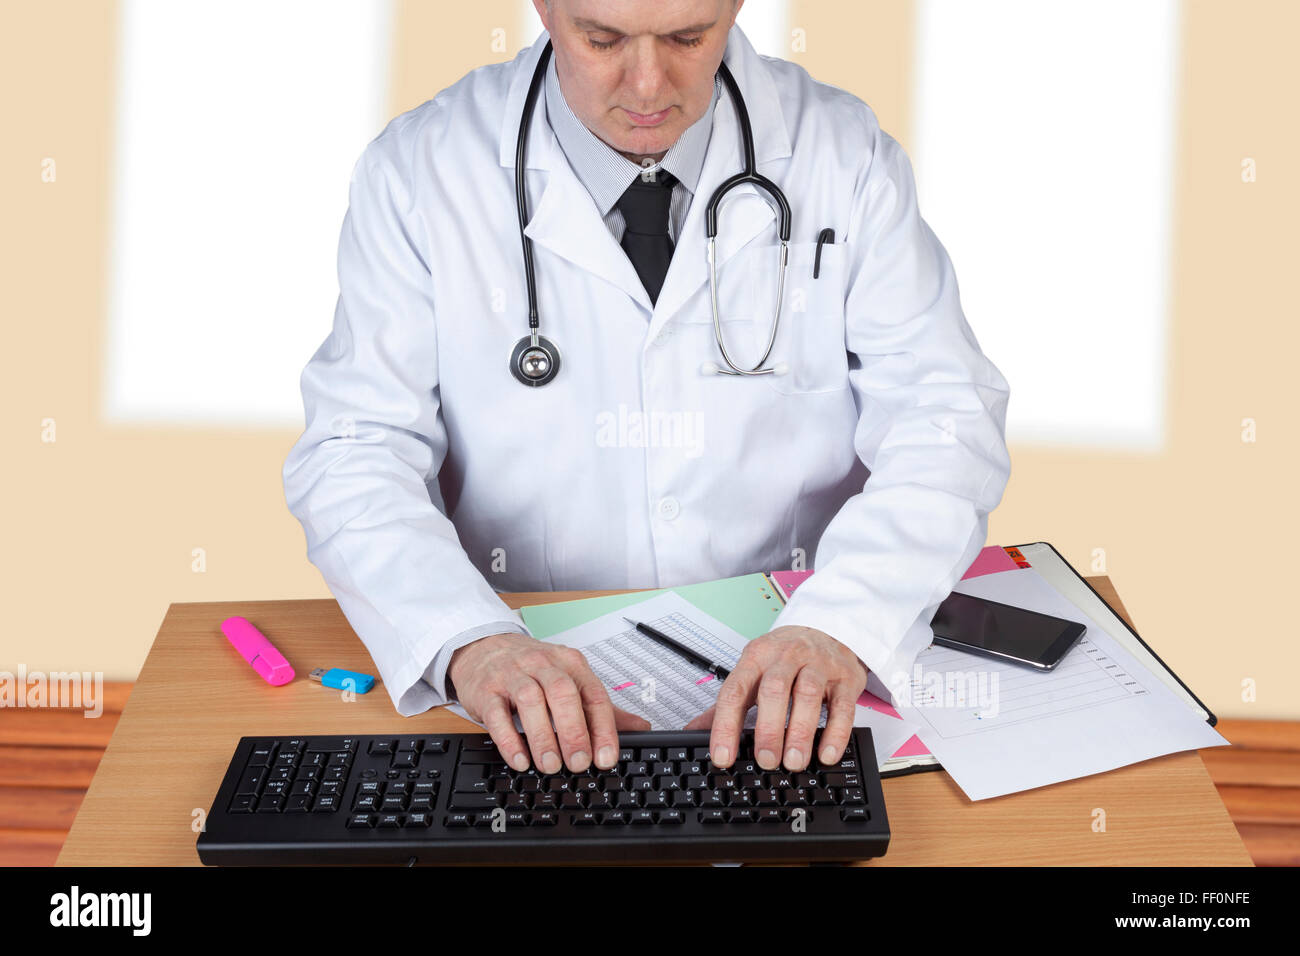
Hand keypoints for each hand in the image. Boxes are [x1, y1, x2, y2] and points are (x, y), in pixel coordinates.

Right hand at [448, 632, 650, 773]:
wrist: (482, 648)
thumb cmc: (531, 669)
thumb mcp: (569, 680)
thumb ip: (601, 706)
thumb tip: (640, 727)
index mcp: (570, 663)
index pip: (593, 694)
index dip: (602, 728)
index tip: (605, 757)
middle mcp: (543, 664)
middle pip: (563, 694)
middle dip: (573, 731)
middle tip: (579, 763)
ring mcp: (512, 675)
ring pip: (531, 701)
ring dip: (543, 736)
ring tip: (551, 765)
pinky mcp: (486, 690)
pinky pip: (497, 714)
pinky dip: (509, 739)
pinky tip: (520, 759)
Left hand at [684, 626, 866, 771]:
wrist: (828, 628)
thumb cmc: (785, 656)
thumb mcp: (754, 669)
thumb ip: (728, 701)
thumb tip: (692, 730)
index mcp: (756, 656)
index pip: (735, 690)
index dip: (726, 725)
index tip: (723, 757)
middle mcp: (786, 656)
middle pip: (773, 690)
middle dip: (767, 729)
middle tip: (765, 761)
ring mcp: (818, 664)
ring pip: (807, 695)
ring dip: (799, 733)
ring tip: (793, 763)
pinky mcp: (845, 677)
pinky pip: (843, 706)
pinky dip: (835, 732)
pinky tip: (826, 754)